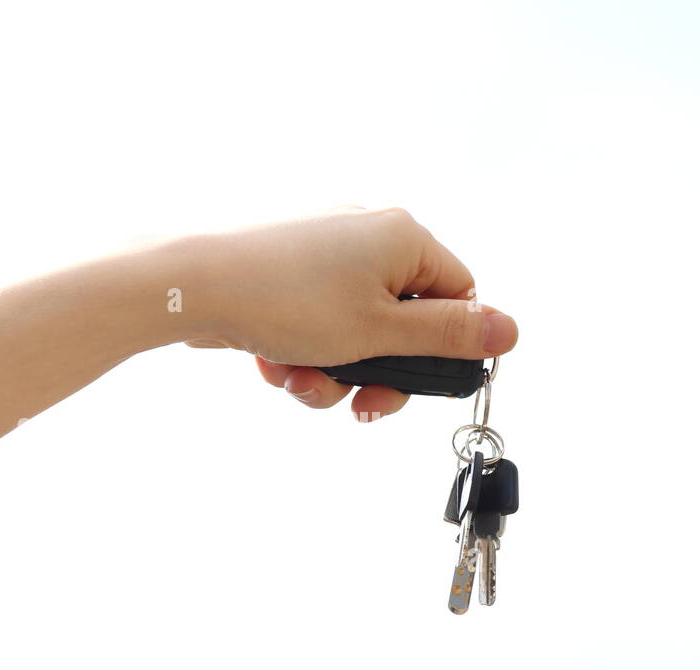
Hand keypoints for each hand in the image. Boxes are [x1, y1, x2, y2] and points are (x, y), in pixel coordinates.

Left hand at [184, 207, 516, 420]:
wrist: (190, 285)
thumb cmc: (283, 299)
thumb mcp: (379, 332)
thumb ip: (447, 337)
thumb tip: (510, 331)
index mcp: (403, 238)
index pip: (458, 296)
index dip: (442, 350)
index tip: (414, 384)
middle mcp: (367, 236)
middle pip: (404, 324)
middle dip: (377, 373)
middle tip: (357, 402)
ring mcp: (325, 254)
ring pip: (356, 334)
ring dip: (333, 372)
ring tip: (298, 377)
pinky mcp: (289, 273)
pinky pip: (318, 325)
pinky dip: (303, 353)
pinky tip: (274, 361)